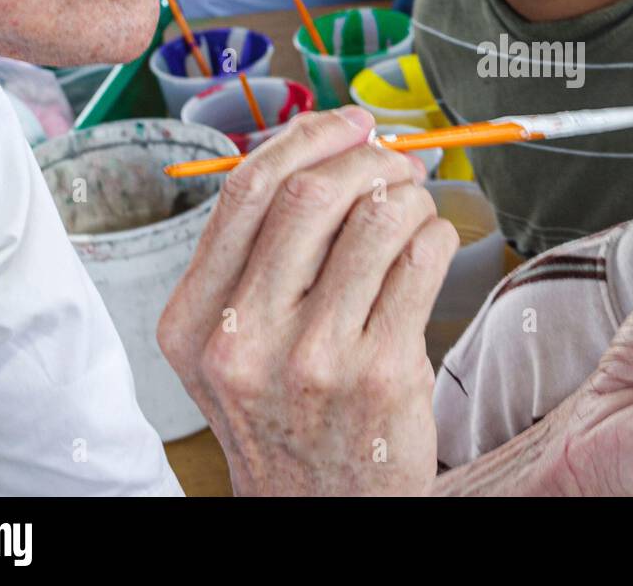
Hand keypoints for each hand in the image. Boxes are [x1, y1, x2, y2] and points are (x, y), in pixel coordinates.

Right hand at [157, 107, 458, 495]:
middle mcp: (244, 338)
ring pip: (376, 220)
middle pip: (311, 194)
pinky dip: (436, 233)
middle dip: (369, 158)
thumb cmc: (287, 414)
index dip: (309, 138)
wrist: (322, 510)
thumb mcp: (237, 344)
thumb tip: (328, 150)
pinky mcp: (381, 374)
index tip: (350, 123)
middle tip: (398, 162)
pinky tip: (430, 246)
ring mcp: (314, 359)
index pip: (247, 191)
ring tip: (416, 207)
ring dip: (411, 194)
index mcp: (196, 319)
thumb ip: (260, 257)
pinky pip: (420, 261)